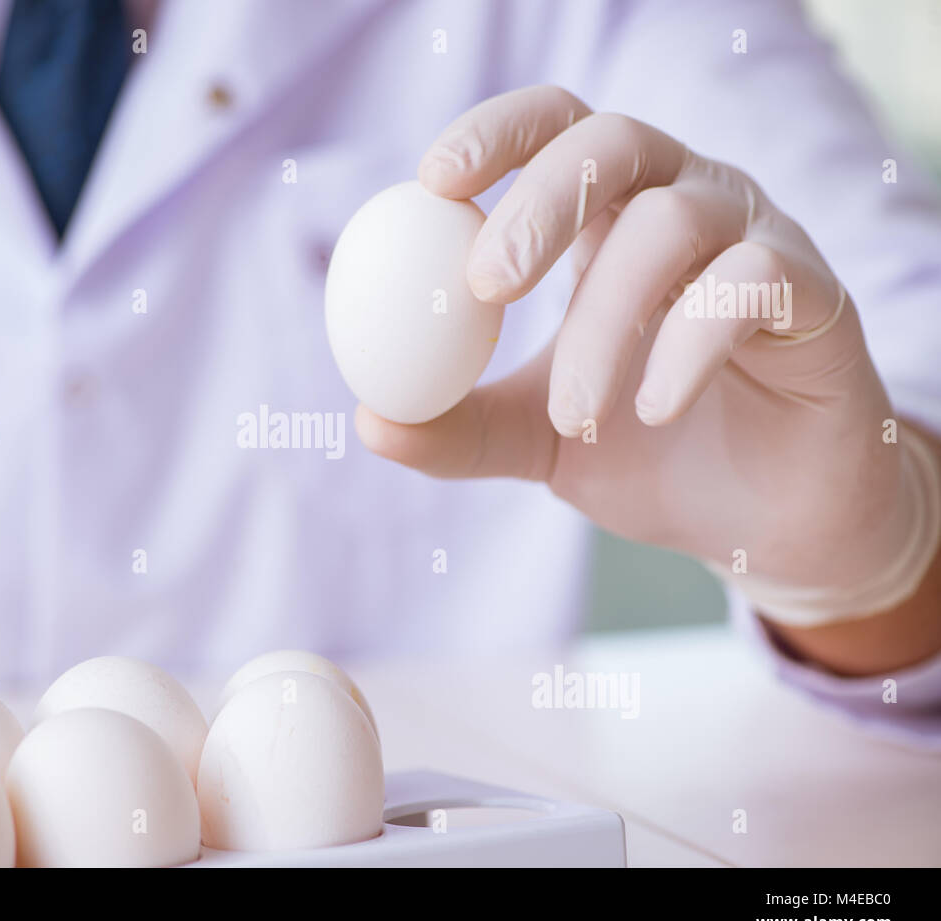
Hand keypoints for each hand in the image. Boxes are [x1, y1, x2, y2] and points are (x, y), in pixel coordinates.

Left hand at [356, 86, 940, 671]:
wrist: (761, 524)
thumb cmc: (648, 457)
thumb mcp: (537, 439)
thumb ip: (461, 424)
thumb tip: (369, 419)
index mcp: (612, 217)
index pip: (556, 131)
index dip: (496, 134)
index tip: (432, 181)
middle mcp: (686, 202)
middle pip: (614, 142)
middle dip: (541, 201)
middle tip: (487, 285)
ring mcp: (757, 238)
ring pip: (673, 224)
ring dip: (604, 322)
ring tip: (577, 415)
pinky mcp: (816, 294)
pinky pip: (753, 283)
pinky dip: (689, 345)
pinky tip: (654, 411)